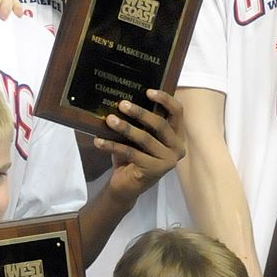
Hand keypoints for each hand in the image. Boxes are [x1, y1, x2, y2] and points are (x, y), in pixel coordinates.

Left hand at [95, 89, 185, 203]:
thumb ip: (140, 122)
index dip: (165, 99)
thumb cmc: (132, 156)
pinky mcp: (154, 170)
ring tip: (109, 119)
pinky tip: (98, 141)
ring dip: (125, 127)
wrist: (126, 186)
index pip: (177, 112)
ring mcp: (168, 161)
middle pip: (160, 124)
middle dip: (140, 113)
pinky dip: (113, 145)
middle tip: (122, 104)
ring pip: (145, 139)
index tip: (147, 91)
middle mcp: (177, 148)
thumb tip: (123, 99)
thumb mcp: (138, 136)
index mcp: (177, 135)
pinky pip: (131, 153)